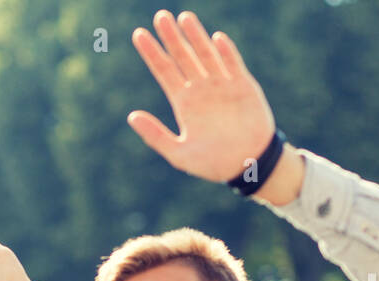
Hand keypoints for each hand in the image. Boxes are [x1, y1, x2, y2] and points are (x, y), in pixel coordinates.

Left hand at [127, 10, 275, 183]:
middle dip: (171, 37)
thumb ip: (155, 135)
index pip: (164, 71)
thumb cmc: (212, 163)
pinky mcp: (244, 86)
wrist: (247, 165)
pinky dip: (226, 52)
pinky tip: (216, 38)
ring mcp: (222, 85)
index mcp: (184, 103)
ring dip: (196, 36)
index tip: (138, 34)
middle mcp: (201, 89)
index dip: (152, 53)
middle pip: (183, 57)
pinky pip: (233, 64)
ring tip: (183, 17)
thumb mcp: (178, 154)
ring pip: (206, 54)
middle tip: (160, 16)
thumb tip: (131, 116)